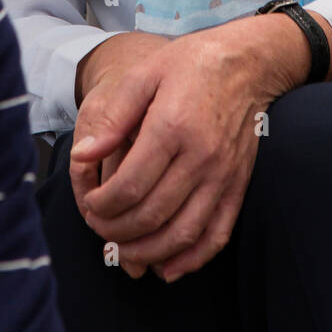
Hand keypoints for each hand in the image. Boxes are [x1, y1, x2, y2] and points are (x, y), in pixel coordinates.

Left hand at [70, 13, 318, 282]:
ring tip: (123, 251)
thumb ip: (113, 118)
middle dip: (117, 231)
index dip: (102, 206)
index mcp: (172, 127)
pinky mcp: (238, 186)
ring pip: (183, 233)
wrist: (248, 63)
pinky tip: (167, 268)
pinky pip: (217, 235)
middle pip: (152, 214)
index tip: (90, 204)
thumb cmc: (190, 65)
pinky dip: (191, 259)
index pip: (131, 186)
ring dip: (148, 252)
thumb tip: (83, 156)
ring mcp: (223, 175)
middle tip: (99, 228)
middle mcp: (201, 156)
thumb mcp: (144, 75)